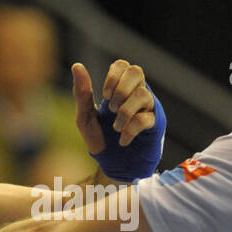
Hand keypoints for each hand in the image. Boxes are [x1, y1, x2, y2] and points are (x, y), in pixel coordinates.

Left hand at [72, 60, 163, 180]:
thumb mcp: (85, 116)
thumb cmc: (99, 138)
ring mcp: (148, 107)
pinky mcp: (155, 124)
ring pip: (143, 95)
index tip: (104, 96)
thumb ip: (82, 93)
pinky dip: (129, 130)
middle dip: (120, 90)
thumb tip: (77, 66)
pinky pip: (145, 119)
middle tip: (111, 108)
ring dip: (124, 112)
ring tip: (116, 128)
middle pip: (137, 71)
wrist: (110, 165)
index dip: (113, 77)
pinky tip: (122, 140)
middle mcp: (136, 93)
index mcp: (120, 89)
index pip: (123, 65)